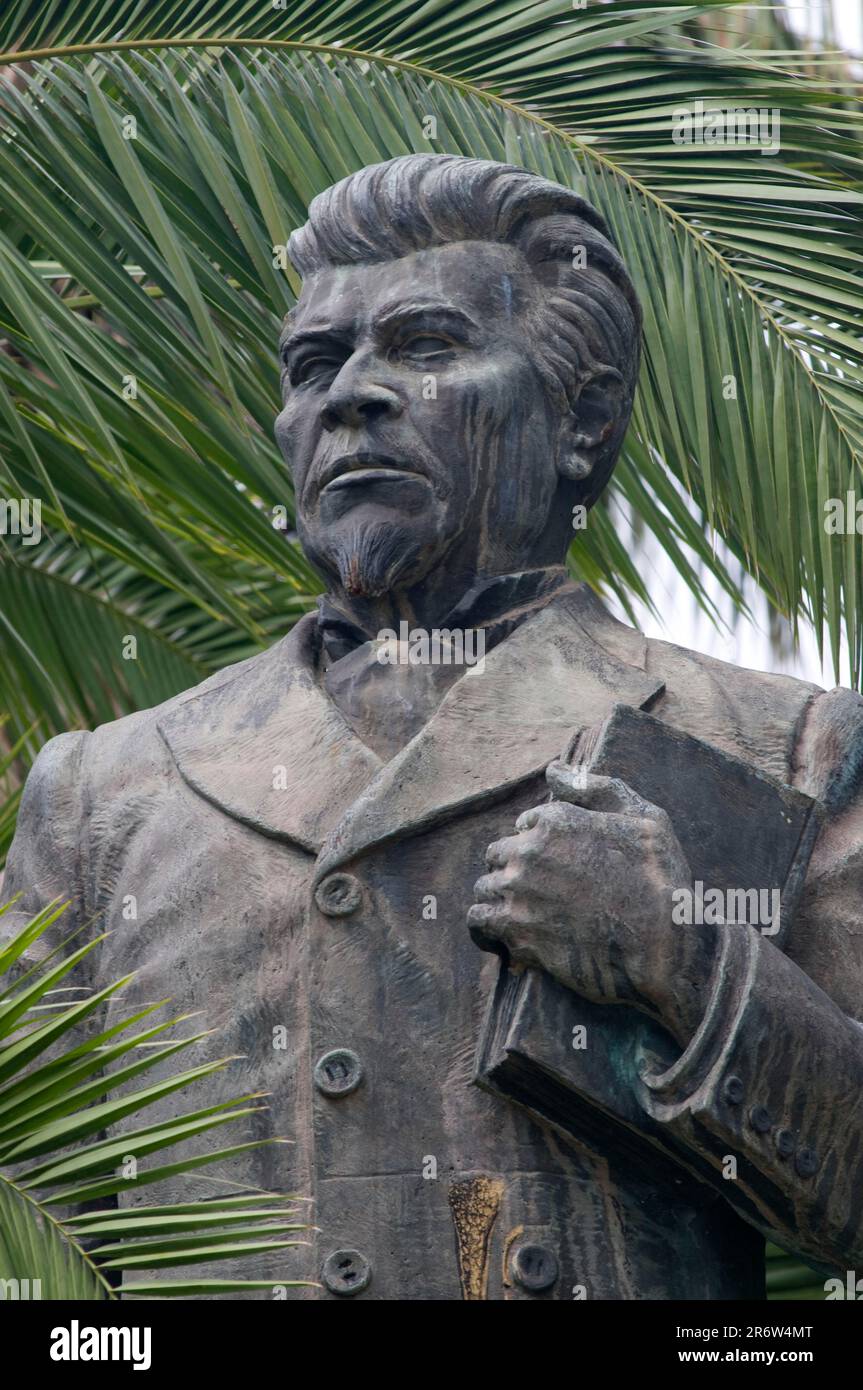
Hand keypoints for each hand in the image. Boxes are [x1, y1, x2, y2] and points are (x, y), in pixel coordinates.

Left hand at [468, 760, 717, 1044]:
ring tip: (521, 914)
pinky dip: (485, 927)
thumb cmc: (659, 878)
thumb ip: (594, 789)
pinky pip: (479, 922)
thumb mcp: (643, 818)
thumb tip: (553, 770)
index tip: (558, 864)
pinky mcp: (515, 931)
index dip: (539, 843)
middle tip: (539, 890)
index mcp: (556, 820)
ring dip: (499, 898)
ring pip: (484, 888)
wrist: (662, 944)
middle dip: (514, 868)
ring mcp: (519, 892)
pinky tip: (499, 935)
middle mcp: (530, 852)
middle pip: (498, 855)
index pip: (524, 825)